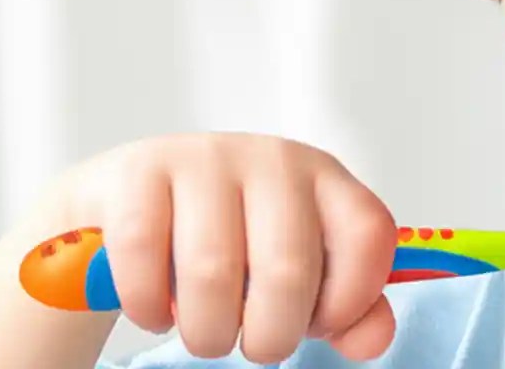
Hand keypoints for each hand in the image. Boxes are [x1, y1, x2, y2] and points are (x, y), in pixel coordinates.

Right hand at [72, 132, 397, 362]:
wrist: (131, 205)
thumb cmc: (233, 244)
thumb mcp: (300, 273)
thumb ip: (348, 309)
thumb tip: (373, 341)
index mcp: (325, 177)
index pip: (367, 234)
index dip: (350, 298)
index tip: (320, 324)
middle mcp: (272, 158)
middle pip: (288, 267)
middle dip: (272, 334)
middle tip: (257, 346)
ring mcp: (205, 158)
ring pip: (212, 271)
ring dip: (208, 332)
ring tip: (206, 334)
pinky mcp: (139, 171)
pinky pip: (143, 256)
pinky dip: (148, 306)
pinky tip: (155, 313)